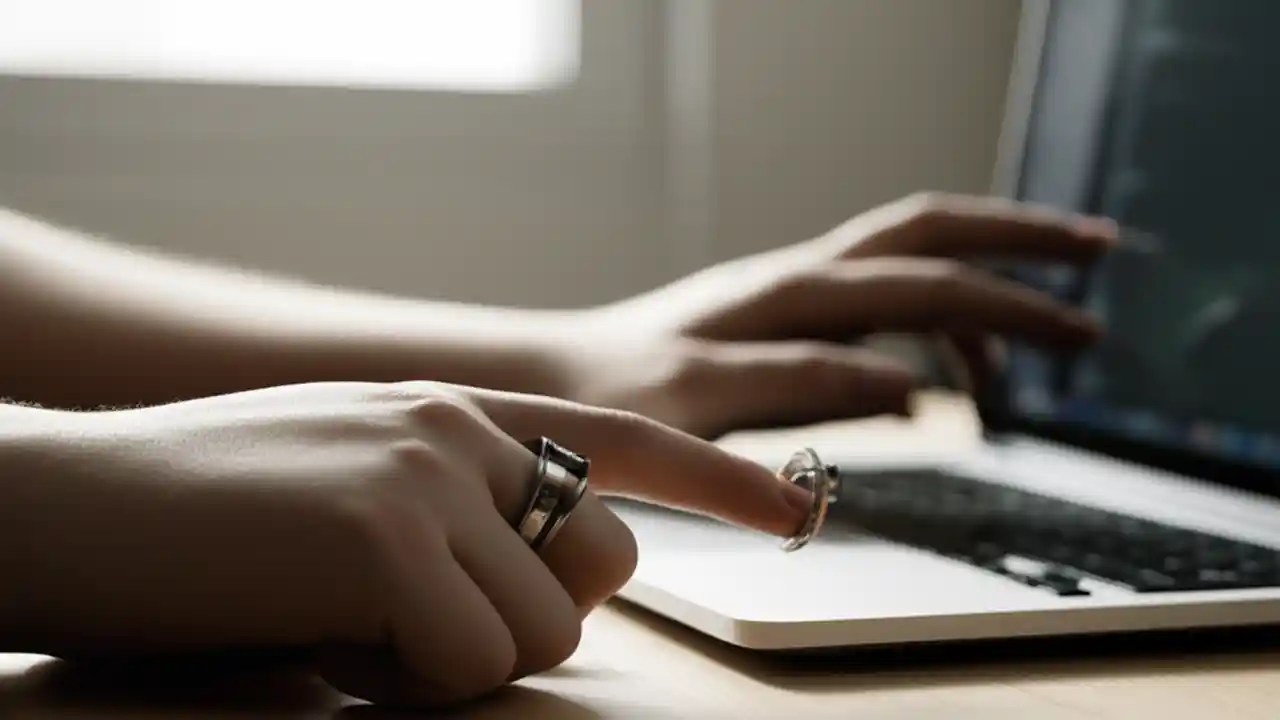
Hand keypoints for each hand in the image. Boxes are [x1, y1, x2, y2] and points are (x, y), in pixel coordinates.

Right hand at [5, 382, 804, 706]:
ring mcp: (425, 473)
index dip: (724, 478)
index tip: (806, 510)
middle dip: (524, 621)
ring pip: (543, 630)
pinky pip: (472, 664)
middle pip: (597, 564)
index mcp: (457, 409)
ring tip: (340, 626)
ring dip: (452, 661)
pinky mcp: (384, 535)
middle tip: (404, 625)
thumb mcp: (362, 486)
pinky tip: (315, 641)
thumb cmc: (210, 518)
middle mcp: (458, 426)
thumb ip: (473, 514)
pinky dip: (401, 684)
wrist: (64, 500)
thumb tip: (581, 578)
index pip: (623, 437)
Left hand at [557, 193, 1117, 436]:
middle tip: (1104, 253)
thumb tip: (912, 389)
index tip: (1071, 338)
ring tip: (1056, 325)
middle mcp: (796, 277)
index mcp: (784, 298)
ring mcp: (792, 288)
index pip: (918, 287)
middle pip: (929, 233)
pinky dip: (936, 321)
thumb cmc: (612, 395)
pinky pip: (882, 296)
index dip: (1001, 309)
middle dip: (1021, 242)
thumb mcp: (699, 407)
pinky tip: (958, 367)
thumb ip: (802, 392)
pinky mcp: (784, 311)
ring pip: (912, 255)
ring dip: (988, 275)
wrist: (554, 375)